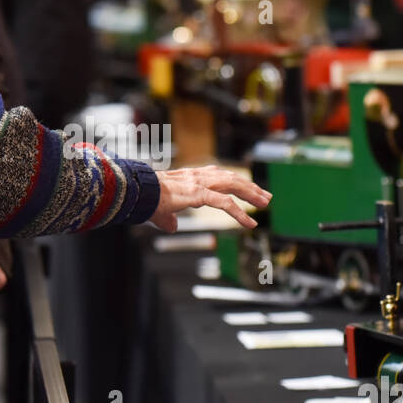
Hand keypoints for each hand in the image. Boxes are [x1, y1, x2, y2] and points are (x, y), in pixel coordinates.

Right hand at [151, 166, 271, 232]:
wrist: (136, 192)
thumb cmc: (145, 198)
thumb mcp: (161, 210)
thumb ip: (169, 218)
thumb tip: (171, 227)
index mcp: (190, 176)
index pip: (219, 176)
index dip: (235, 181)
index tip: (247, 189)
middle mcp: (197, 176)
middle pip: (231, 178)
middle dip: (250, 187)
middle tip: (265, 196)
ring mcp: (199, 183)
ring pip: (233, 185)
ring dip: (251, 195)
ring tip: (265, 204)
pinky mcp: (198, 194)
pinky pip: (225, 203)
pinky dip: (239, 213)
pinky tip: (249, 223)